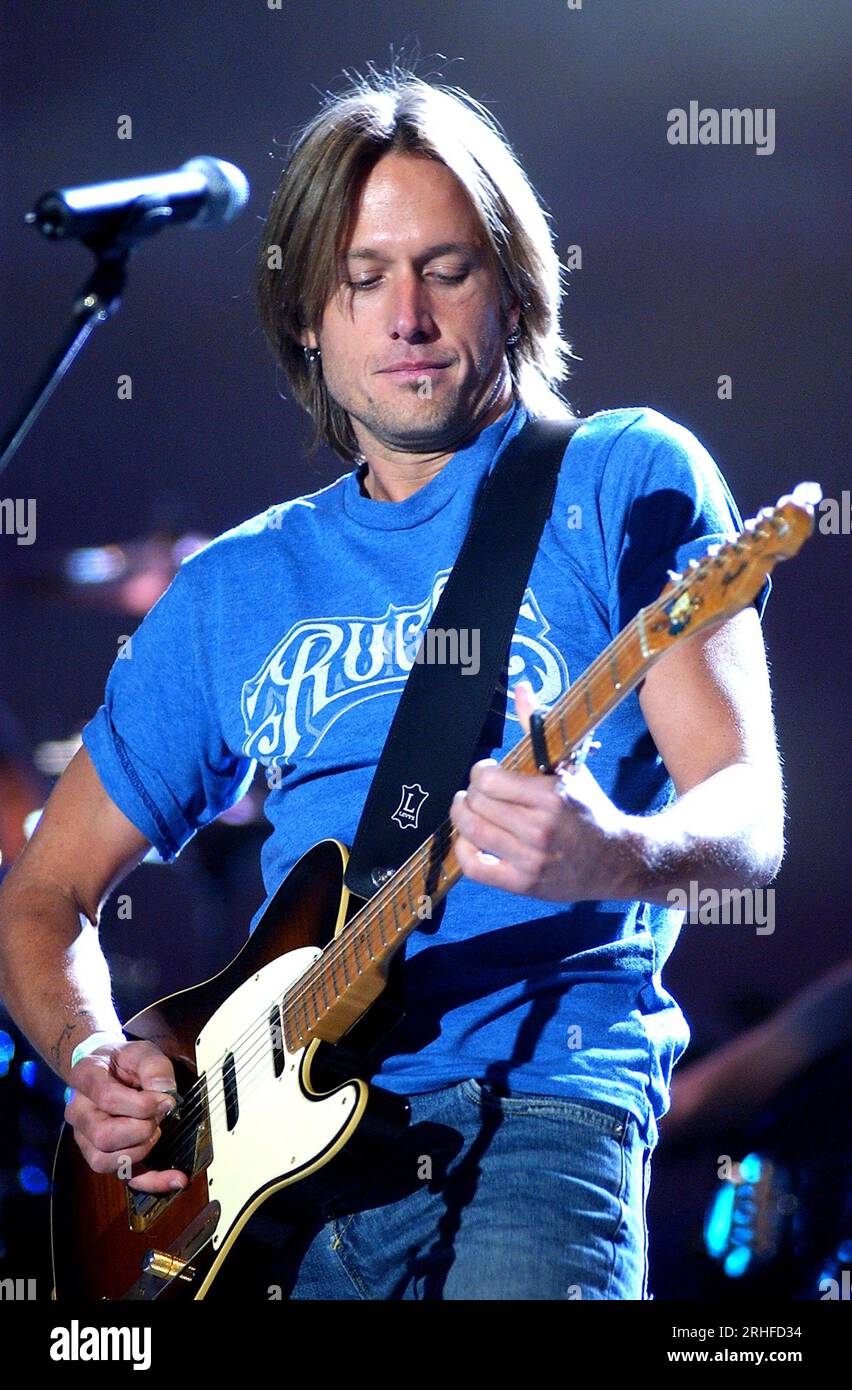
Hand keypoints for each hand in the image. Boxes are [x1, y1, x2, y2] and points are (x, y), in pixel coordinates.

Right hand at [65, 1039, 189, 1194]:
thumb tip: (164, 1092)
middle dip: (140, 1129)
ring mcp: (85, 1137)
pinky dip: (150, 1181)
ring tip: (155, 1132)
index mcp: (85, 1078)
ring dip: (139, 1151)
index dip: (141, 1104)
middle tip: (159, 1116)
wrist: (107, 1068)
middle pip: (103, 1135)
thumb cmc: (123, 1060)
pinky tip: (174, 1178)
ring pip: (103, 1161)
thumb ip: (154, 1066)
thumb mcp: (141, 1051)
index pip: (107, 1098)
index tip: (166, 1101)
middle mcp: (78, 1111)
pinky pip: (121, 1178)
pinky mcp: (101, 1154)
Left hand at [449, 681, 635, 901]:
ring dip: (462, 817)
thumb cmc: (589, 809)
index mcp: (551, 796)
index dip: (480, 771)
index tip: (488, 772)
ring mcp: (531, 860)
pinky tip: (471, 840)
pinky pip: (475, 867)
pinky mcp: (524, 884)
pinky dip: (464, 850)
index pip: (488, 779)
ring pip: (472, 832)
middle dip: (471, 793)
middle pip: (476, 804)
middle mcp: (540, 829)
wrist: (618, 861)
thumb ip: (540, 727)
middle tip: (479, 792)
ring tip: (469, 809)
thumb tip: (521, 688)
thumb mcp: (569, 766)